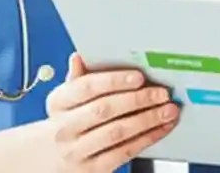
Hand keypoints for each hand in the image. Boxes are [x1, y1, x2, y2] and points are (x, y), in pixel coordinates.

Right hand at [41, 53, 179, 171]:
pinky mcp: (94, 169)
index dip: (113, 81)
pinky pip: (125, 152)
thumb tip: (79, 58)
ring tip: (168, 110)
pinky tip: (162, 127)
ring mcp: (78, 151)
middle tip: (161, 93)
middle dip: (137, 100)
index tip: (138, 76)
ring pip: (117, 133)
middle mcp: (64, 128)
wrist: (51, 160)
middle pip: (103, 110)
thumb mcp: (65, 100)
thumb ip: (77, 79)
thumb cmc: (65, 123)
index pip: (85, 87)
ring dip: (148, 120)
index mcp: (58, 103)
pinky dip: (148, 138)